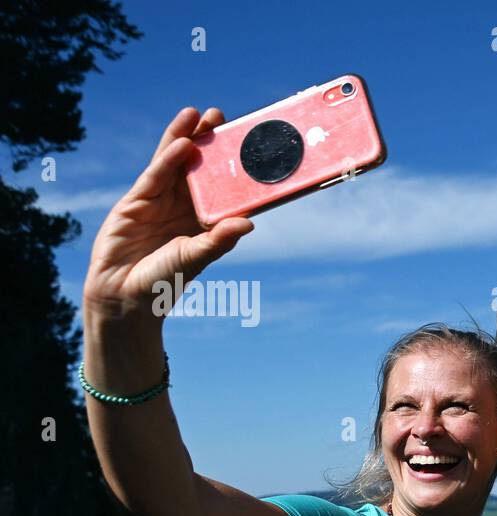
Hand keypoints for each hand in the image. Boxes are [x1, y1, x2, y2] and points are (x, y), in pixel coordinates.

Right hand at [82, 107, 253, 323]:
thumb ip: (219, 241)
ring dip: (186, 138)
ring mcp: (159, 201)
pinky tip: (182, 143)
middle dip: (208, 142)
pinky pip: (155, 175)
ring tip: (199, 115)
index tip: (246, 143)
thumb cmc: (165, 282)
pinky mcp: (136, 201)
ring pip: (174, 164)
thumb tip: (248, 223)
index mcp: (204, 220)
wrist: (124, 296)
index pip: (221, 188)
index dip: (231, 166)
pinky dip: (168, 158)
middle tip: (221, 116)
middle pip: (198, 168)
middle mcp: (183, 206)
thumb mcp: (195, 258)